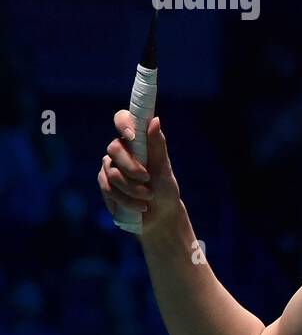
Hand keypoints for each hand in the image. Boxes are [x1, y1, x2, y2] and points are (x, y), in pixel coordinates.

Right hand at [98, 113, 181, 233]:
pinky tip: (139, 206)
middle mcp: (120, 150)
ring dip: (132, 188)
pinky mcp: (104, 184)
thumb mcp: (164, 168)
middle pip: (114, 149)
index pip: (122, 119)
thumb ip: (157, 145)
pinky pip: (108, 189)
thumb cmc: (165, 189)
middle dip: (131, 168)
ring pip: (111, 172)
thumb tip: (154, 120)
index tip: (132, 135)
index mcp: (136, 141)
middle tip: (148, 179)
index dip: (123, 123)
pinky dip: (126, 199)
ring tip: (148, 197)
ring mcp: (109, 166)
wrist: (160, 215)